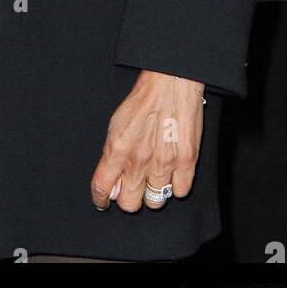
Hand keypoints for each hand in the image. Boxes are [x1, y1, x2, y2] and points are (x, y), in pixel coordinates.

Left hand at [90, 70, 204, 212]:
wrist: (170, 83)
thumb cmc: (142, 102)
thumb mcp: (116, 125)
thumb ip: (111, 156)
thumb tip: (111, 186)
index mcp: (117, 149)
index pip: (102, 188)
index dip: (100, 199)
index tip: (102, 202)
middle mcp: (139, 160)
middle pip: (129, 204)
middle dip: (129, 198)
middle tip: (133, 186)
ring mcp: (164, 163)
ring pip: (155, 202)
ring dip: (153, 192)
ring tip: (155, 177)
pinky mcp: (186, 161)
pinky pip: (180, 192)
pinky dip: (176, 185)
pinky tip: (173, 171)